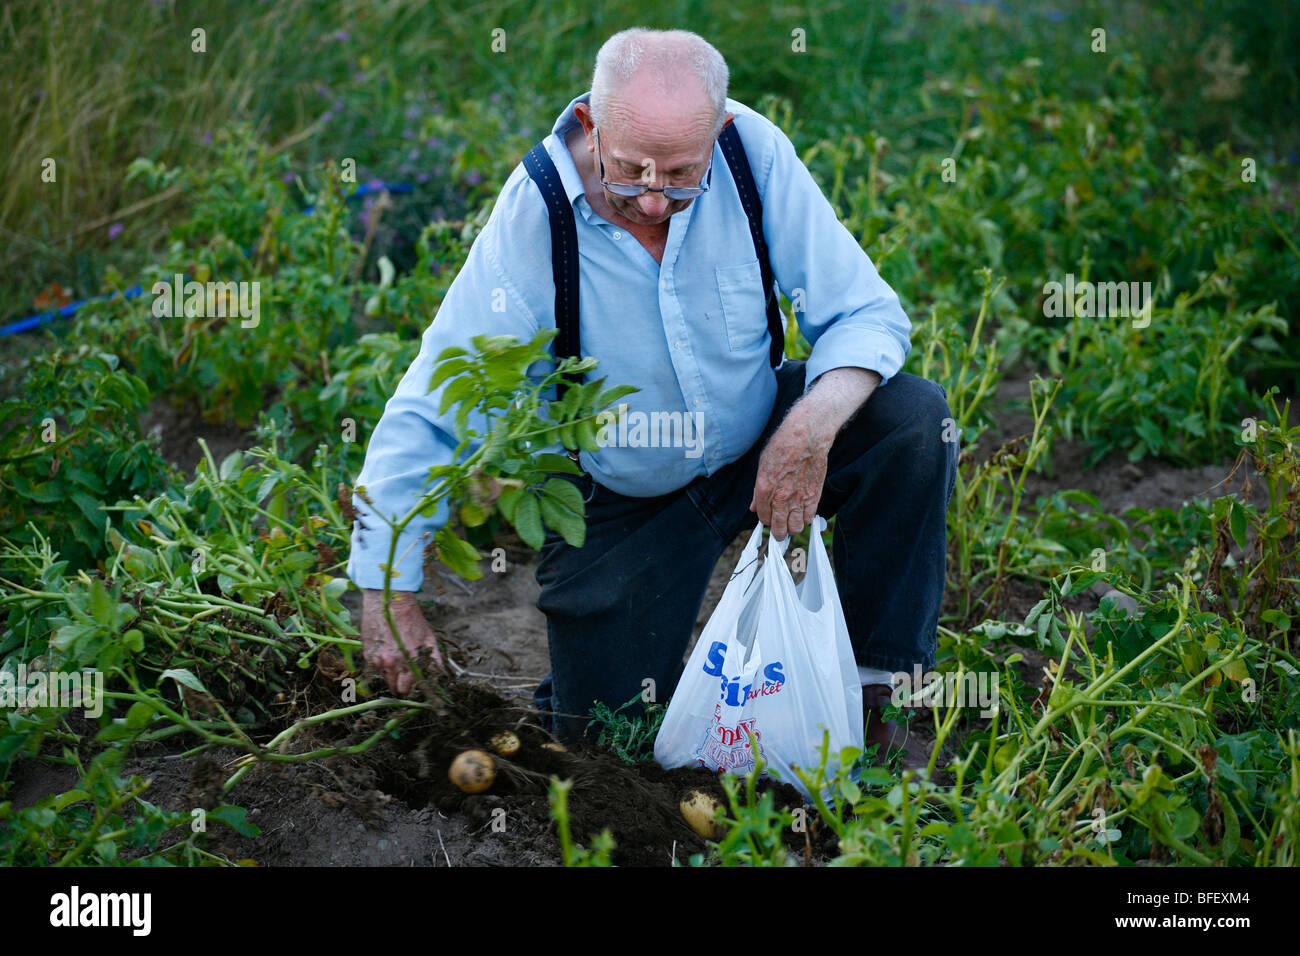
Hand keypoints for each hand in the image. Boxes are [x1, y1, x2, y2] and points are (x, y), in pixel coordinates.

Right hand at [360, 589, 444, 693]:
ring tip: (397, 658)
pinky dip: (380, 664)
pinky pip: (374, 667)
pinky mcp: (366, 653)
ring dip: (390, 673)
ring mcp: (376, 659)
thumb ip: (435, 660)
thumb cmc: (411, 618)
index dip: (411, 688)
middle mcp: (391, 663)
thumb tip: (441, 676)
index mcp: (409, 660)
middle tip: (405, 674)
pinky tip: (386, 650)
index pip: (406, 689)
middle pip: (394, 688)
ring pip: (384, 678)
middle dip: (400, 684)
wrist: (388, 601)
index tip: (413, 683)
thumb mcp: (429, 638)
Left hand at [749, 407, 829, 540]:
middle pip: (779, 529)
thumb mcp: (762, 465)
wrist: (806, 437)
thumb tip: (753, 507)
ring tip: (791, 523)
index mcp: (764, 489)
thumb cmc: (783, 446)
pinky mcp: (814, 496)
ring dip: (792, 528)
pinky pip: (809, 517)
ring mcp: (799, 498)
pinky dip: (806, 519)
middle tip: (779, 529)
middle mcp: (781, 497)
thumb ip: (757, 491)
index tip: (767, 517)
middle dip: (777, 532)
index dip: (764, 519)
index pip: (762, 517)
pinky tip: (803, 513)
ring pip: (795, 528)